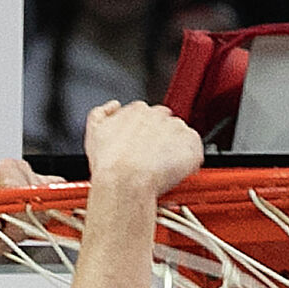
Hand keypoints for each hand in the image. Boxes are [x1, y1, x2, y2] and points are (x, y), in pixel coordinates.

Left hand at [0, 151, 55, 273]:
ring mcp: (33, 194)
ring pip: (50, 206)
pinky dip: (40, 229)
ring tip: (6, 230)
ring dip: (30, 226)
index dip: (15, 205)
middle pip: (40, 194)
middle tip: (1, 226)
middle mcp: (21, 177)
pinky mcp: (41, 210)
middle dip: (23, 218)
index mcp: (3, 169)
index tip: (1, 217)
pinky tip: (18, 232)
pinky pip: (55, 217)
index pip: (22, 184)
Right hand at [83, 100, 204, 197]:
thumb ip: (102, 114)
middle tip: (150, 160)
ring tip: (160, 169)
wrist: (124, 181)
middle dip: (160, 140)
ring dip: (173, 150)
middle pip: (165, 124)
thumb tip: (113, 106)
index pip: (147, 116)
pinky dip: (188, 160)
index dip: (144, 133)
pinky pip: (194, 149)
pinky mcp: (191, 144)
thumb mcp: (94, 133)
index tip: (140, 146)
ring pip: (180, 136)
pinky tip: (174, 170)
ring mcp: (176, 128)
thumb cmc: (110, 164)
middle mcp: (158, 115)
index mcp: (137, 110)